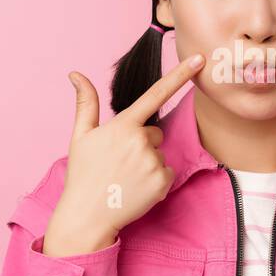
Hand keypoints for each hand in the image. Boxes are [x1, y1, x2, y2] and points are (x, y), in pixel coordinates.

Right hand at [43, 54, 204, 255]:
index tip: (199, 59)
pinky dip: (155, 180)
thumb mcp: (81, 136)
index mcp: (123, 125)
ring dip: (147, 163)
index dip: (180, 75)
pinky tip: (136, 188)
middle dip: (142, 144)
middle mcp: (141, 141)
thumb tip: (76, 74)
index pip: (156, 93)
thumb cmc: (83, 174)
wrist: (88, 215)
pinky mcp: (162, 181)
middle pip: (155, 132)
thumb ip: (86, 103)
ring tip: (125, 177)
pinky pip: (167, 173)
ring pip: (160, 153)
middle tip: (120, 162)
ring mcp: (153, 162)